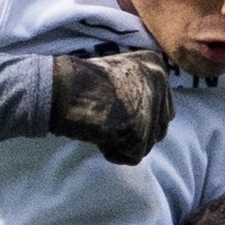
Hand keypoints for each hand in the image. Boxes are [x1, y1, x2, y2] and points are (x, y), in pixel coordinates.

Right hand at [50, 48, 173, 164]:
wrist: (62, 87)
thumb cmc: (81, 82)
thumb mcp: (119, 74)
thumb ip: (139, 90)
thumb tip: (150, 120)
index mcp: (156, 67)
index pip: (162, 109)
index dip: (135, 117)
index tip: (112, 107)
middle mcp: (160, 85)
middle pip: (157, 128)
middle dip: (132, 132)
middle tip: (106, 119)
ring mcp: (152, 109)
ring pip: (146, 145)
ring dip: (122, 141)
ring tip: (100, 123)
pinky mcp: (140, 134)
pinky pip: (132, 157)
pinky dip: (113, 151)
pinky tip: (98, 133)